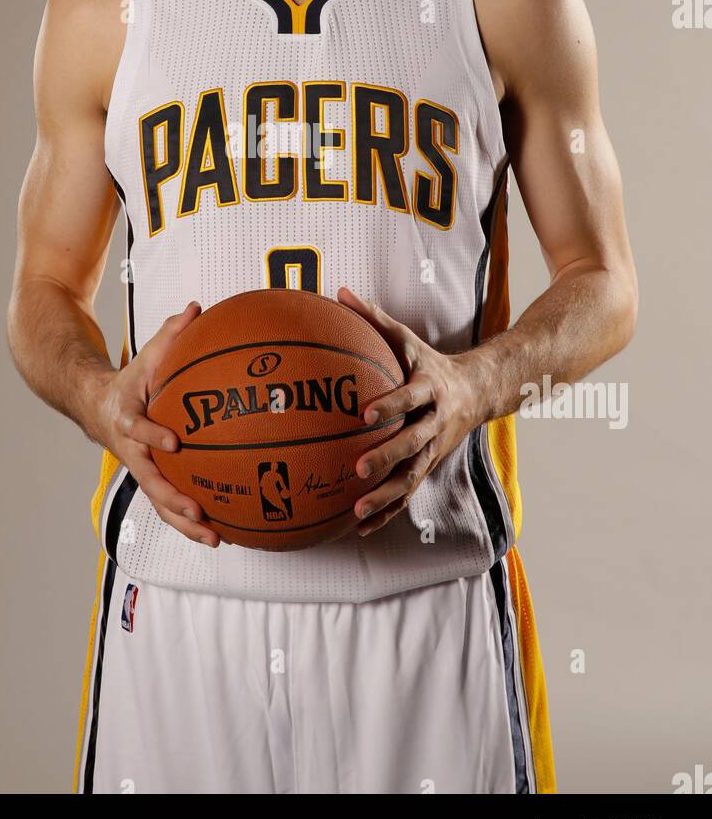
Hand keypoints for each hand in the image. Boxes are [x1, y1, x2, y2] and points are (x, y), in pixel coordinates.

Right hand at [90, 301, 220, 547]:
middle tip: (199, 512)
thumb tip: (197, 306)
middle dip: (173, 500)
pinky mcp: (150, 480)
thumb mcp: (146, 355)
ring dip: (184, 523)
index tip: (174, 442)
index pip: (139, 429)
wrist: (95, 406)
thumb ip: (171, 334)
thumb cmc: (131, 379)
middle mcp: (132, 451)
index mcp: (128, 419)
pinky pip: (170, 503)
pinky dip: (191, 519)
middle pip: (150, 481)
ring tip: (216, 539)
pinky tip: (223, 531)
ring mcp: (140, 470)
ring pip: (160, 503)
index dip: (154, 436)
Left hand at [337, 286, 484, 537]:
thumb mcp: (407, 339)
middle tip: (358, 469)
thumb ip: (374, 318)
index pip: (410, 397)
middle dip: (387, 457)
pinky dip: (388, 510)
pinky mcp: (430, 466)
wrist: (479, 391)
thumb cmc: (429, 362)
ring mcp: (435, 448)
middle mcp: (436, 421)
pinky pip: (409, 492)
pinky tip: (362, 526)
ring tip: (357, 510)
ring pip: (412, 476)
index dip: (391, 404)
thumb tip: (338, 291)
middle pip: (413, 442)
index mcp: (430, 388)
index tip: (364, 414)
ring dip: (386, 495)